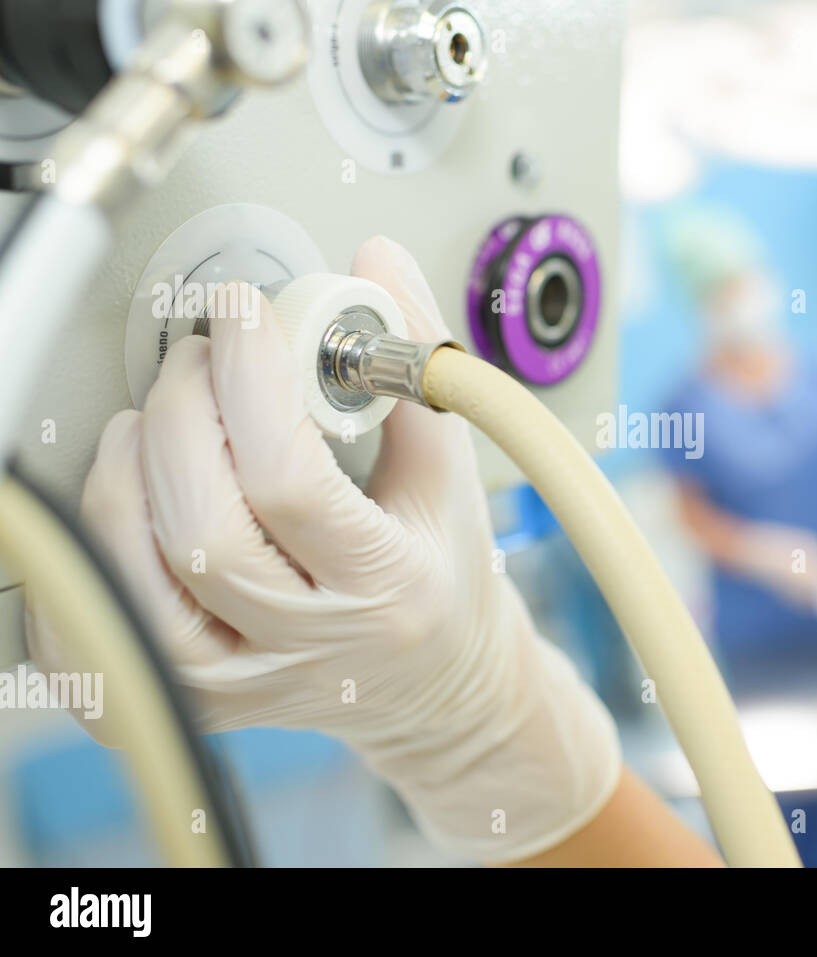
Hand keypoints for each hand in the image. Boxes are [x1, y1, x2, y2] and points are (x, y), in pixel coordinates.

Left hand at [28, 237, 620, 861]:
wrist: (437, 680)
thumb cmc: (441, 572)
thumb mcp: (452, 467)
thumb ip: (415, 357)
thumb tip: (374, 263)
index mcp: (391, 583)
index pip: (292, 485)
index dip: (250, 384)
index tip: (245, 319)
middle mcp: (315, 641)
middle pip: (202, 530)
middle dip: (180, 415)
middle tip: (197, 359)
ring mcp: (249, 679)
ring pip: (139, 580)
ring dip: (124, 476)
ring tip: (154, 423)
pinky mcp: (202, 696)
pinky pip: (104, 635)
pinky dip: (92, 554)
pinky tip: (124, 500)